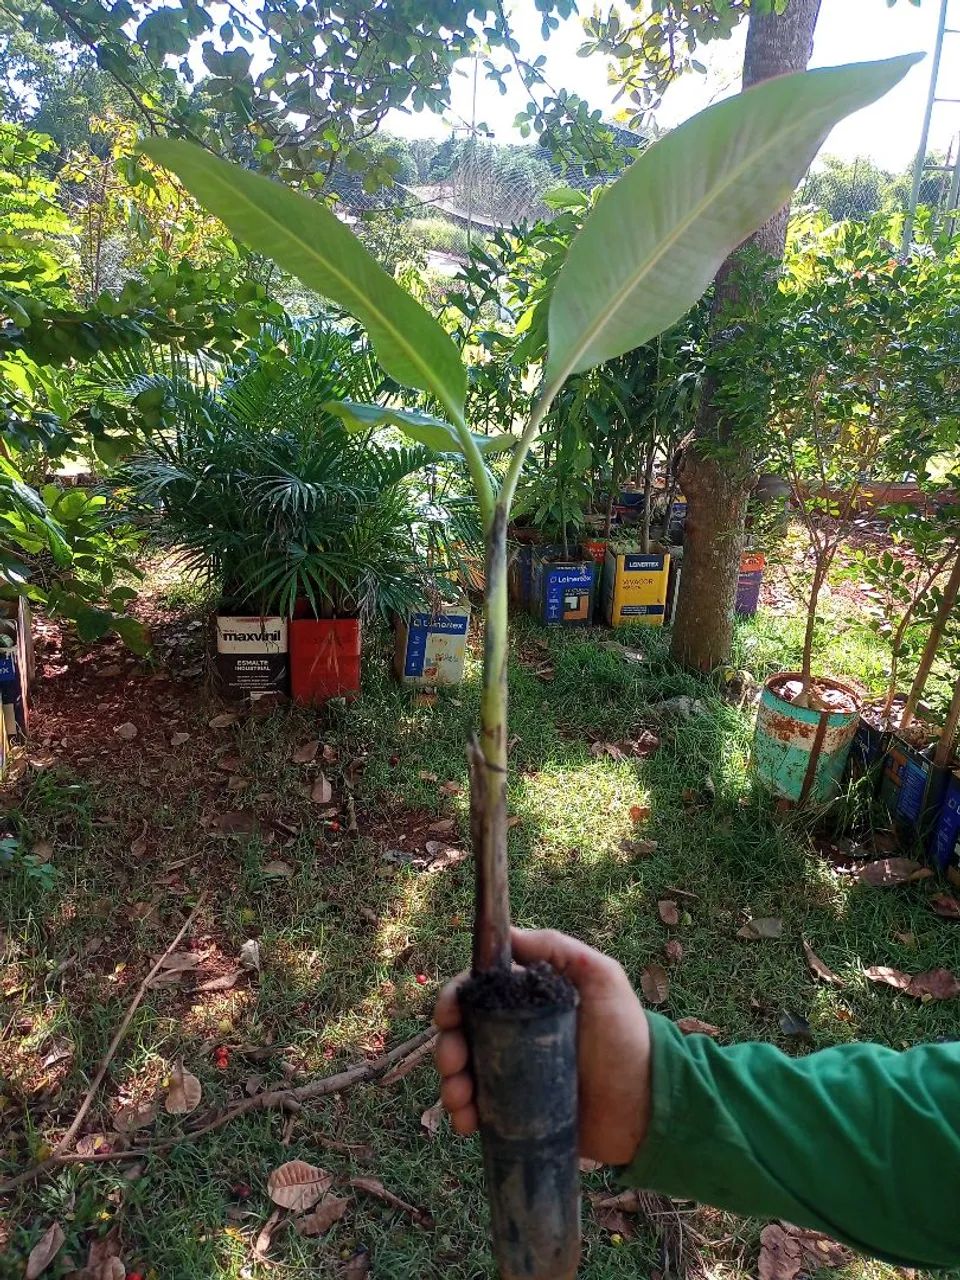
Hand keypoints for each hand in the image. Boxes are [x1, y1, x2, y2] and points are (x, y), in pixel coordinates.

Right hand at [434, 928, 651, 1165]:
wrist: (649, 1103)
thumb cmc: (626, 1034)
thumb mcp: (600, 977)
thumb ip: (558, 949)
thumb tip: (507, 935)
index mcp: (526, 1000)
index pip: (476, 993)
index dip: (453, 1000)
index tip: (447, 1014)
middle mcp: (514, 1034)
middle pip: (463, 1034)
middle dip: (448, 1047)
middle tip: (454, 1063)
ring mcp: (514, 1076)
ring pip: (465, 1073)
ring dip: (450, 1084)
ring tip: (460, 1100)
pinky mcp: (518, 1114)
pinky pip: (480, 1111)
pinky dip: (464, 1115)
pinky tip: (468, 1122)